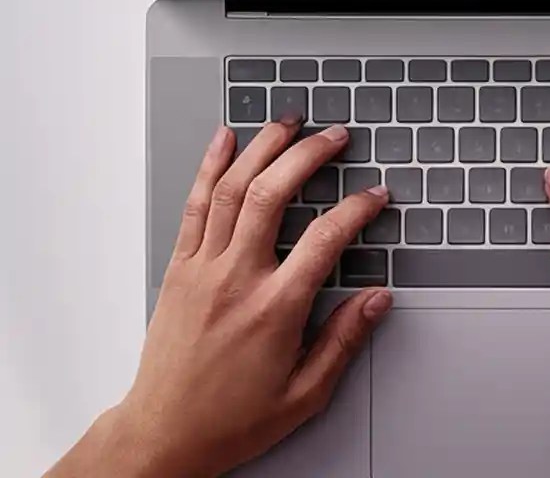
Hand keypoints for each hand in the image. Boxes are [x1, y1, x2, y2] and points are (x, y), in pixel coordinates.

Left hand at [48, 122, 392, 477]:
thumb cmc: (231, 419)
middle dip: (308, 156)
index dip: (356, 209)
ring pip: (230, 190)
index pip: (324, 239)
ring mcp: (201, 270)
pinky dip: (210, 167)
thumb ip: (345, 340)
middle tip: (335, 136)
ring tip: (288, 123)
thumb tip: (377, 299)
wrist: (164, 434)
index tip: (376, 195)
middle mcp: (235, 280)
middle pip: (271, 195)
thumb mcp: (305, 393)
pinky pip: (195, 206)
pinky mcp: (178, 269)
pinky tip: (225, 141)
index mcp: (273, 310)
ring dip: (262, 148)